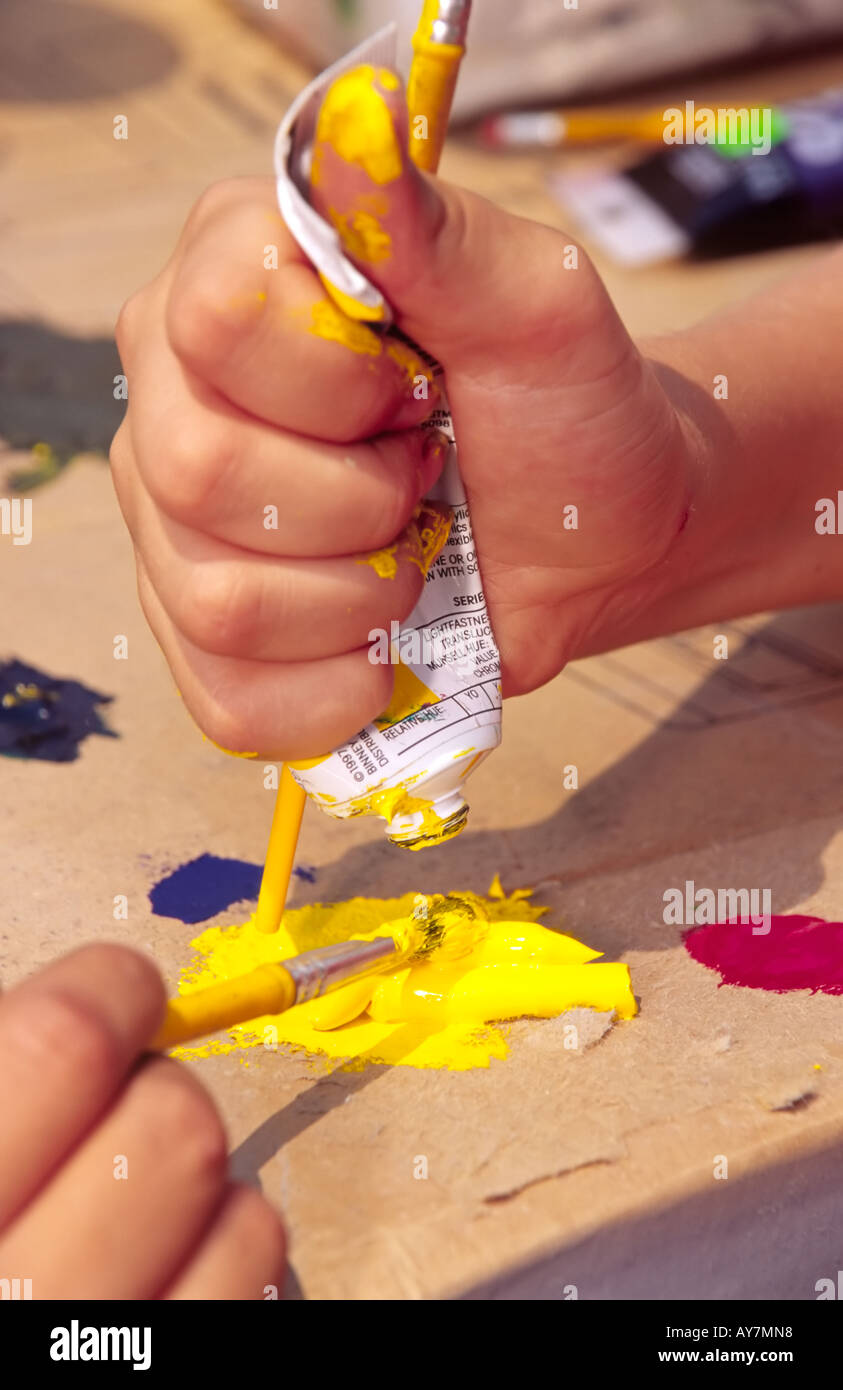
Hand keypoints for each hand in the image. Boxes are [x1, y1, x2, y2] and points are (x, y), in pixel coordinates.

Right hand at [0, 945, 284, 1298]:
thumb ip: (0, 1098)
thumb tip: (89, 1019)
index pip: (58, 1048)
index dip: (106, 993)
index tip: (116, 993)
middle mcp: (16, 1311)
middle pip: (173, 1126)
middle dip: (156, 1094)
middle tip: (117, 1114)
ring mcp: (110, 1377)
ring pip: (244, 1216)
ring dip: (206, 1192)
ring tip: (137, 1211)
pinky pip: (258, 1297)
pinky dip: (232, 1268)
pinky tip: (169, 1281)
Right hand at [111, 66, 695, 757]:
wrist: (592, 540)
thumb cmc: (564, 410)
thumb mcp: (532, 304)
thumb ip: (434, 228)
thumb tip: (352, 135)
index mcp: (227, 281)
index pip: (214, 325)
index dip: (337, 384)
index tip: (418, 393)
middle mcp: (171, 398)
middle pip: (197, 471)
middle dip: (355, 502)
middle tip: (420, 482)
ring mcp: (173, 528)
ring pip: (216, 598)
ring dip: (358, 598)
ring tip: (410, 562)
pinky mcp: (204, 642)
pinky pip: (226, 698)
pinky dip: (332, 692)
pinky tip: (383, 654)